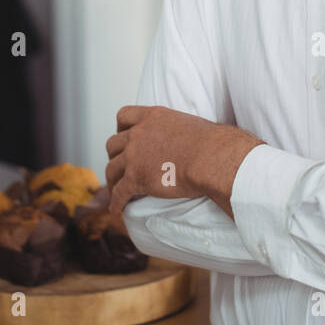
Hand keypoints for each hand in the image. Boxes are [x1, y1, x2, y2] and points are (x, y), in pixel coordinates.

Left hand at [106, 105, 262, 216]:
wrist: (212, 158)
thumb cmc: (211, 142)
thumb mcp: (188, 124)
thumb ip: (176, 129)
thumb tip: (186, 139)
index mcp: (152, 117)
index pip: (124, 116)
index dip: (121, 128)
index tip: (123, 136)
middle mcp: (139, 134)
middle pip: (113, 144)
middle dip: (115, 155)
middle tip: (121, 165)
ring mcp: (134, 156)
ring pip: (112, 169)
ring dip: (112, 180)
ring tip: (115, 189)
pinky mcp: (136, 178)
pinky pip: (119, 192)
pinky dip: (116, 202)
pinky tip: (116, 209)